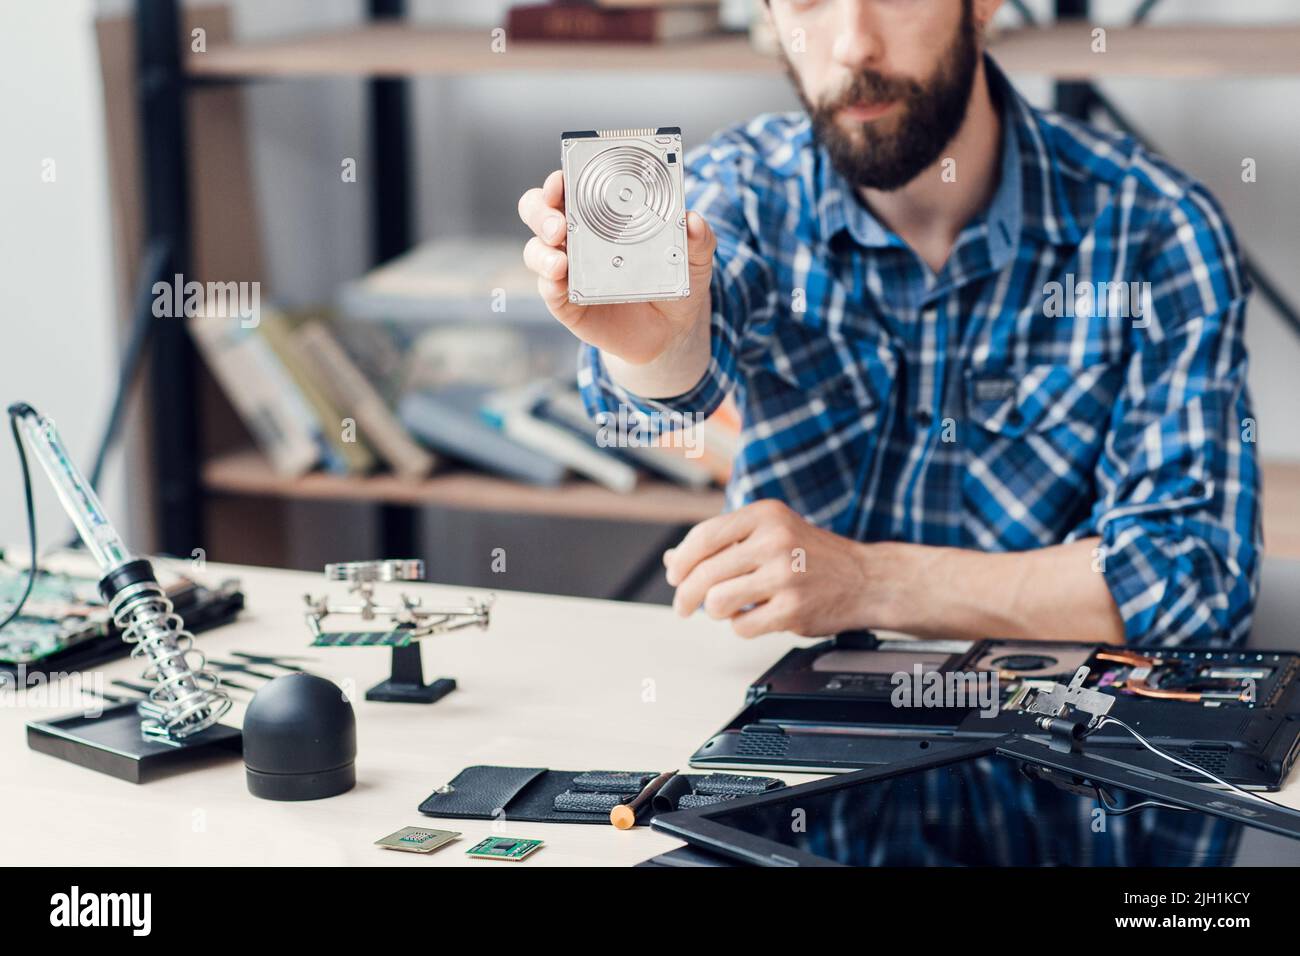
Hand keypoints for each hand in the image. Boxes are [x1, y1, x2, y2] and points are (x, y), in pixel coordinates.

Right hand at [517, 170, 715, 366]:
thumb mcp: (694, 259)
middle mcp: (577, 236)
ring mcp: (568, 270)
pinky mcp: (566, 302)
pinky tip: (561, 280)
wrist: (669, 330)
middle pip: (540, 212)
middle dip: (542, 210)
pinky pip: (548, 290)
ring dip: (542, 251)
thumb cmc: (675, 281)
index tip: (564, 175)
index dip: (560, 178)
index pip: (571, 187)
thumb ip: (699, 239)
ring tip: (560, 261)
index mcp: (601, 214)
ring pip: (536, 250)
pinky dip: (549, 283)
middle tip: (559, 222)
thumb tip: (695, 221)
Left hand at [663, 500, 897, 638]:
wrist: (866, 579)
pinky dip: (741, 626)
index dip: (681, 561)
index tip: (674, 575)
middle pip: (705, 572)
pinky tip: (755, 617)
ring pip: (717, 602)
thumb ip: (725, 543)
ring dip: (714, 611)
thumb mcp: (772, 533)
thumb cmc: (813, 556)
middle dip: (685, 595)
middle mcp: (775, 541)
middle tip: (682, 606)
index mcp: (765, 516)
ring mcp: (785, 576)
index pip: (704, 537)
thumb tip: (674, 560)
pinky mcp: (793, 609)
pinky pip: (742, 626)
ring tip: (726, 609)